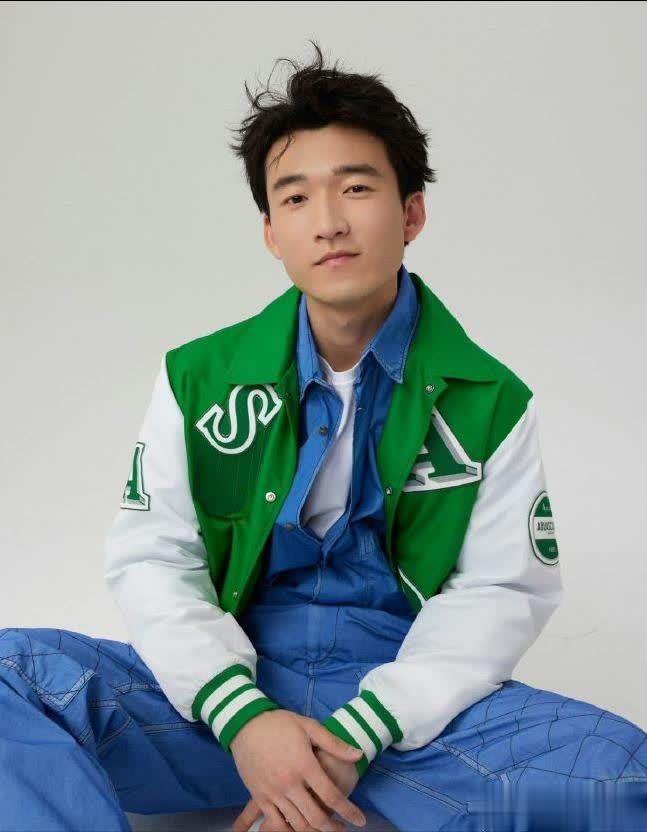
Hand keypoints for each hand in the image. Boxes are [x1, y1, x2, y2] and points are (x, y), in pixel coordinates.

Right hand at [230, 709, 364, 831]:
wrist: (245, 724)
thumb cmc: (280, 724)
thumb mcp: (309, 726)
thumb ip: (334, 744)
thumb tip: (359, 754)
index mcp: (304, 764)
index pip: (331, 796)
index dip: (349, 811)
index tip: (360, 820)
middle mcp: (289, 783)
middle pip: (315, 817)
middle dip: (332, 828)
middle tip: (343, 829)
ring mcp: (273, 792)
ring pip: (296, 824)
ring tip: (325, 830)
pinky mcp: (259, 797)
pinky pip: (275, 823)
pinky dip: (289, 831)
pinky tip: (299, 830)